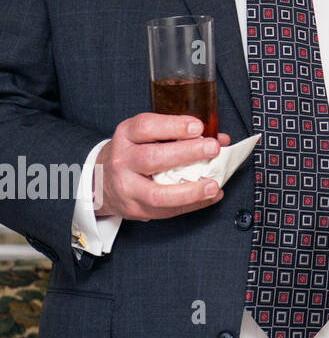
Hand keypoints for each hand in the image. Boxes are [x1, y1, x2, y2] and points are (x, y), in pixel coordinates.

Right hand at [96, 113, 230, 220]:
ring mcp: (127, 188)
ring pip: (157, 194)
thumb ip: (180, 134)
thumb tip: (220, 138)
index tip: (198, 127)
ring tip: (213, 184)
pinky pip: (166, 211)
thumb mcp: (147, 135)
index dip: (173, 126)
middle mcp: (123, 161)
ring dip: (191, 191)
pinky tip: (209, 197)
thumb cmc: (132, 153)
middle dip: (187, 153)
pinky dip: (192, 205)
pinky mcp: (135, 209)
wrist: (100, 180)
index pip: (146, 127)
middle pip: (153, 158)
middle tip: (213, 149)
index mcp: (126, 136)